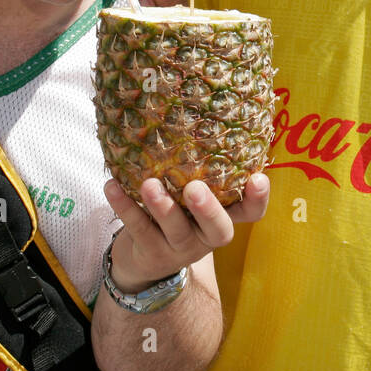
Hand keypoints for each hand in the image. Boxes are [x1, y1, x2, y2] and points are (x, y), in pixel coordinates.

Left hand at [103, 175, 269, 292]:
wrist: (148, 261)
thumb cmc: (180, 213)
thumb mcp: (197, 197)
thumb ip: (204, 169)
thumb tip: (202, 109)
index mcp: (225, 218)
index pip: (251, 213)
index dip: (258, 199)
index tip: (258, 178)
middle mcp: (207, 236)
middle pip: (218, 230)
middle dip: (208, 209)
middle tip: (194, 188)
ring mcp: (180, 249)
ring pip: (175, 230)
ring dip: (162, 207)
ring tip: (149, 184)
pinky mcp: (151, 254)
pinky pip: (138, 229)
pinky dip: (124, 206)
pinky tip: (111, 186)